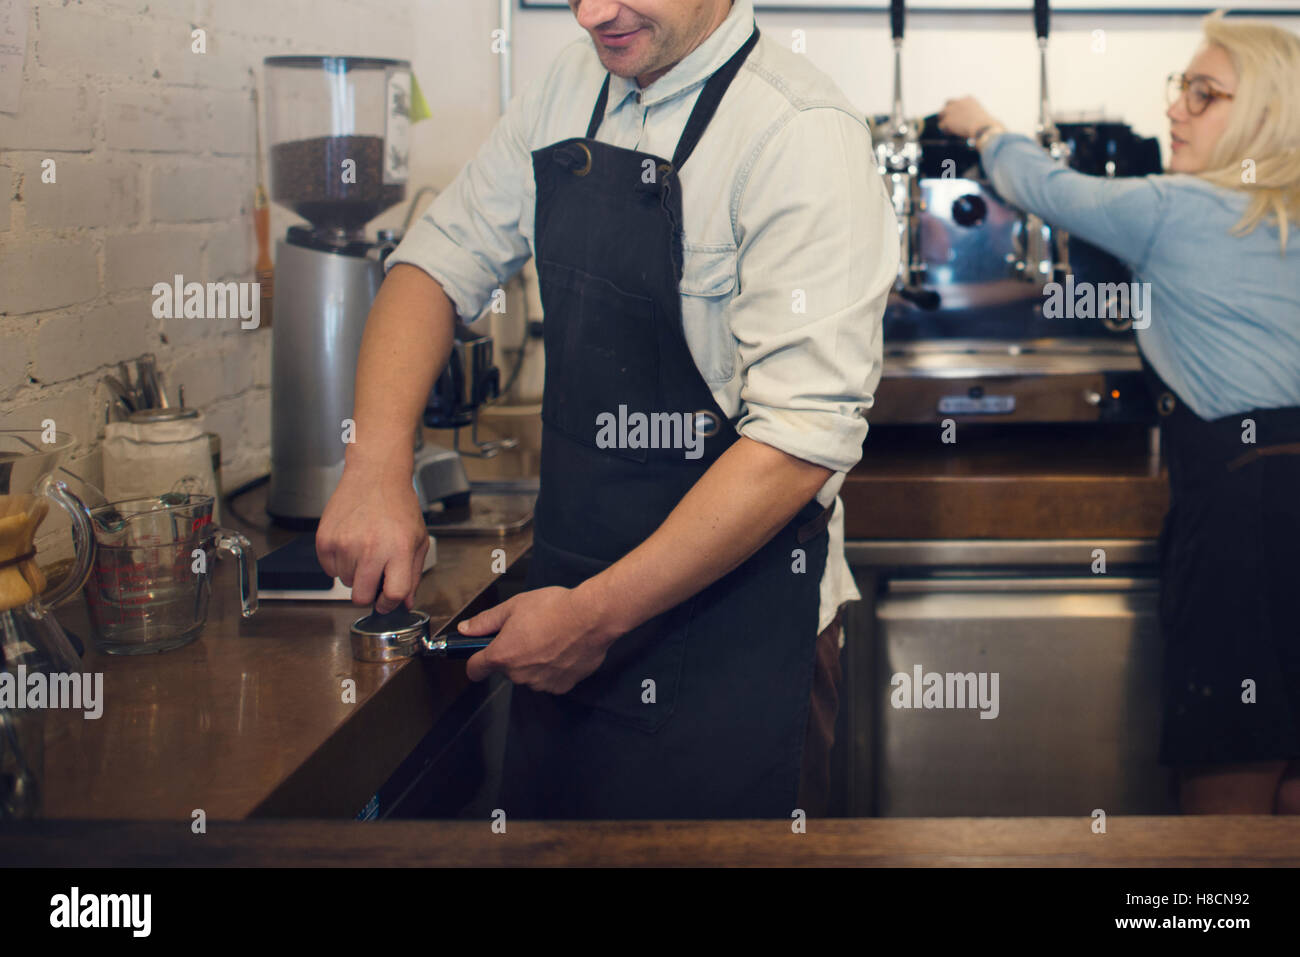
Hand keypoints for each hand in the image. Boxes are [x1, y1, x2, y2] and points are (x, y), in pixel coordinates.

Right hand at [316, 465, 428, 612]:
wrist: (375, 476)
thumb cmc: (398, 505)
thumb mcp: (418, 540)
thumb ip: (413, 575)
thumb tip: (404, 604)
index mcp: (398, 549)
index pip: (393, 595)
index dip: (390, 604)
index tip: (386, 601)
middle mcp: (370, 548)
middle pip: (361, 597)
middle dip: (368, 594)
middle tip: (374, 577)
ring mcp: (345, 544)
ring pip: (345, 583)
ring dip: (355, 573)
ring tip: (365, 548)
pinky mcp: (325, 540)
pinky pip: (329, 570)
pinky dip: (339, 563)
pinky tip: (351, 543)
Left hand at [460, 586, 616, 693]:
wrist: (592, 617)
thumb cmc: (554, 608)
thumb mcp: (514, 606)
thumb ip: (486, 621)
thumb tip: (466, 629)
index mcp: (502, 655)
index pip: (475, 670)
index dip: (475, 661)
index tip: (480, 655)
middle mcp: (519, 675)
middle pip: (506, 669)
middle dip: (512, 653)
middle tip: (528, 632)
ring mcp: (541, 683)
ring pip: (528, 675)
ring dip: (533, 662)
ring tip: (549, 638)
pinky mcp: (561, 686)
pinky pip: (549, 680)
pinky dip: (553, 668)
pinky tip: (562, 649)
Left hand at [938, 96, 999, 140]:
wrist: (984, 129)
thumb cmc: (989, 126)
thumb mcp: (984, 116)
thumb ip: (977, 118)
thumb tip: (979, 126)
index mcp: (969, 99)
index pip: (959, 101)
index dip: (958, 110)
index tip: (961, 117)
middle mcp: (959, 102)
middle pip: (948, 103)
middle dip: (948, 111)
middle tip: (951, 122)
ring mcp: (952, 110)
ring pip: (941, 114)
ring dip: (945, 121)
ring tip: (951, 130)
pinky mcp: (947, 120)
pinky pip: (941, 126)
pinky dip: (945, 131)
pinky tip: (953, 134)